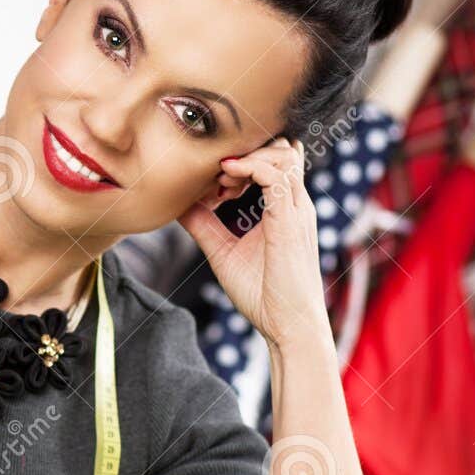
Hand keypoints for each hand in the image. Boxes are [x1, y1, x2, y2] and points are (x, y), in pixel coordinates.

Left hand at [178, 136, 329, 350]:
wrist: (288, 326)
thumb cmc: (262, 294)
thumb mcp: (222, 251)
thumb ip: (203, 225)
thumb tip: (179, 205)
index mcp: (284, 208)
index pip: (275, 160)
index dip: (244, 157)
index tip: (214, 178)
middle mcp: (295, 204)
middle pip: (283, 148)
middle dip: (248, 150)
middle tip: (217, 174)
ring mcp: (296, 210)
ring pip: (283, 154)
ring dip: (248, 156)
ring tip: (222, 176)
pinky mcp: (290, 222)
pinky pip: (276, 176)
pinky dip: (250, 167)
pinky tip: (227, 175)